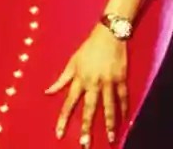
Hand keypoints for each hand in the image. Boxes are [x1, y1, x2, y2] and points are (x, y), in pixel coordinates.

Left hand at [46, 25, 128, 145]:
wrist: (109, 34)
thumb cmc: (89, 47)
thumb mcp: (72, 62)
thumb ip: (61, 79)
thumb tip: (47, 92)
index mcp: (80, 79)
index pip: (68, 103)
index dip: (63, 119)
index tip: (58, 134)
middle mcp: (93, 83)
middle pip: (89, 109)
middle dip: (87, 127)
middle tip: (85, 144)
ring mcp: (109, 81)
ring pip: (109, 106)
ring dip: (110, 123)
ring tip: (111, 138)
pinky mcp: (121, 78)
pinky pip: (123, 96)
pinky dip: (124, 108)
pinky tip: (125, 119)